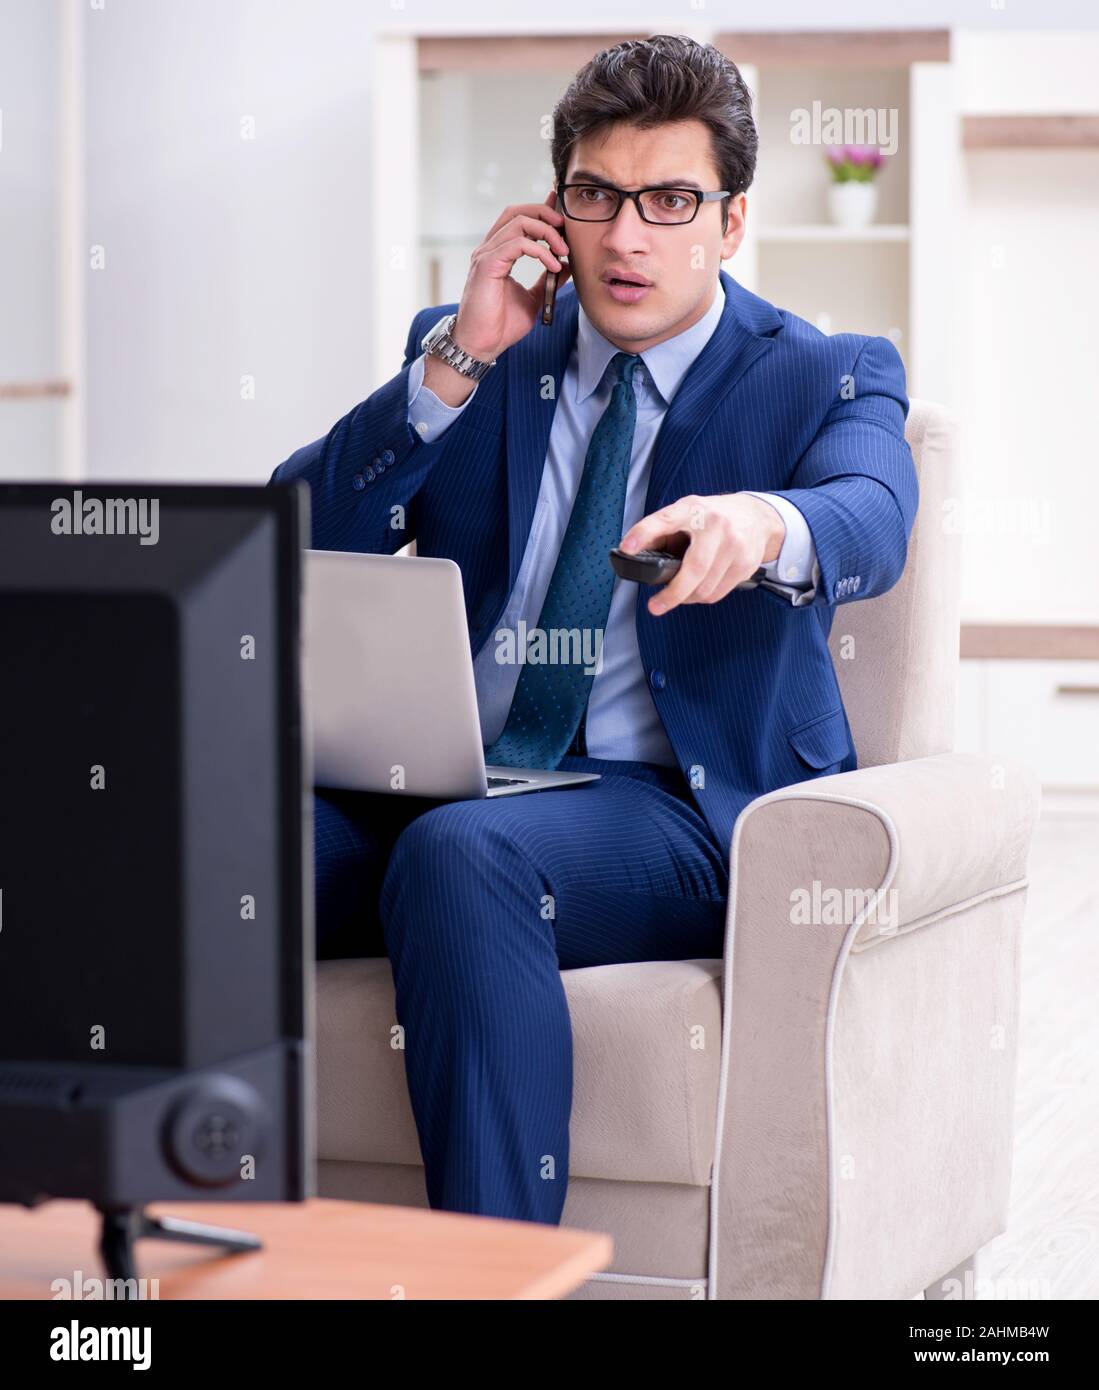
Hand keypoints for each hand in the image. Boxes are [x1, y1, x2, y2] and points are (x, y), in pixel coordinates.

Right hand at [450, 190, 571, 362]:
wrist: (482, 345)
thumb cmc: (501, 325)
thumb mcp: (533, 299)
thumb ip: (546, 280)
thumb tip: (566, 266)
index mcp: (498, 253)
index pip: (518, 219)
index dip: (540, 210)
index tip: (562, 213)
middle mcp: (489, 249)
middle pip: (517, 212)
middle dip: (545, 214)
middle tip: (565, 229)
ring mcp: (486, 255)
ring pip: (519, 223)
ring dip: (546, 232)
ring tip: (563, 250)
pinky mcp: (487, 265)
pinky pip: (518, 244)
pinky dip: (540, 251)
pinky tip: (553, 265)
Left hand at [618, 493, 785, 615]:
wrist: (756, 517)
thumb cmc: (712, 517)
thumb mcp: (686, 512)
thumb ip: (661, 531)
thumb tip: (633, 551)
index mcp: (693, 509)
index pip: (666, 520)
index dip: (644, 533)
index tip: (627, 548)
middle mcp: (717, 525)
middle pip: (695, 569)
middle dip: (673, 593)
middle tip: (655, 606)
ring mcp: (735, 546)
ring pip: (706, 588)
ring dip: (688, 596)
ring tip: (680, 592)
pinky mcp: (746, 564)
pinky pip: (718, 593)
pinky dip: (703, 596)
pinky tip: (699, 588)